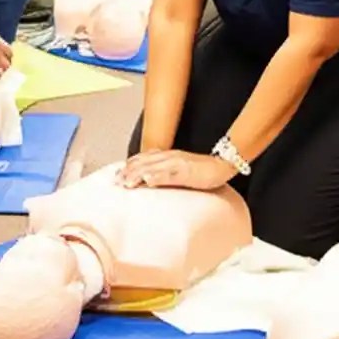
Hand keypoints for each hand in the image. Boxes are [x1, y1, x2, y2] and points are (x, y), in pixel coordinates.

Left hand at [117, 150, 236, 189]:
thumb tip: (148, 182)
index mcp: (166, 156)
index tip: (116, 177)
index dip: (128, 167)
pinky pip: (171, 174)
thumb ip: (164, 173)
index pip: (142, 158)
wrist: (222, 164)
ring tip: (127, 182)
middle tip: (116, 182)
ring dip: (138, 174)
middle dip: (128, 172)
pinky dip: (158, 177)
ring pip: (153, 167)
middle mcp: (169, 157)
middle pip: (144, 162)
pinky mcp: (187, 171)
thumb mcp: (178, 170)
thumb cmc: (201, 170)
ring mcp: (178, 163)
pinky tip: (149, 181)